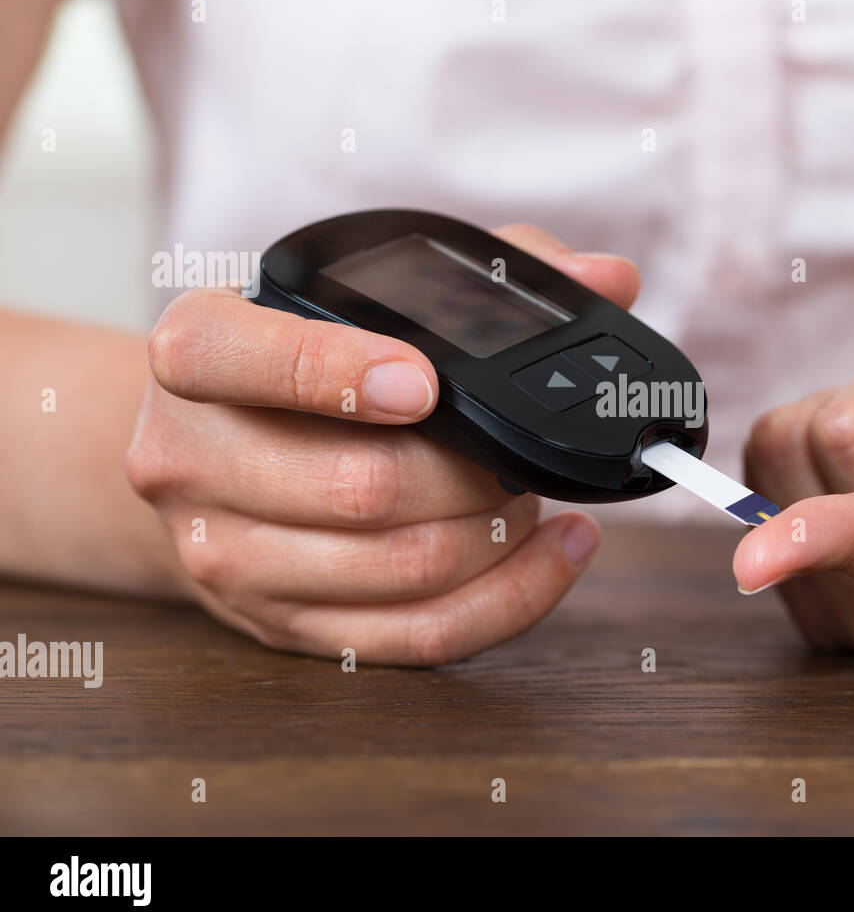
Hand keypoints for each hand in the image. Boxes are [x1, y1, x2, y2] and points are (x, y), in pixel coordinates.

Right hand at [126, 225, 637, 664]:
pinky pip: (417, 635)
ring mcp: (228, 556)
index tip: (424, 382)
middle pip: (360, 486)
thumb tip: (603, 278)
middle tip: (518, 452)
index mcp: (197, 353)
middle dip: (473, 472)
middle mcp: (191, 459)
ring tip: (530, 495)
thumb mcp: (358, 294)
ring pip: (401, 569)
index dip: (337, 372)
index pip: (242, 359)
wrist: (210, 452)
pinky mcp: (282, 626)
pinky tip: (550, 550)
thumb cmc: (301, 361)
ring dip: (497, 533)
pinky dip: (510, 596)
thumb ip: (478, 276)